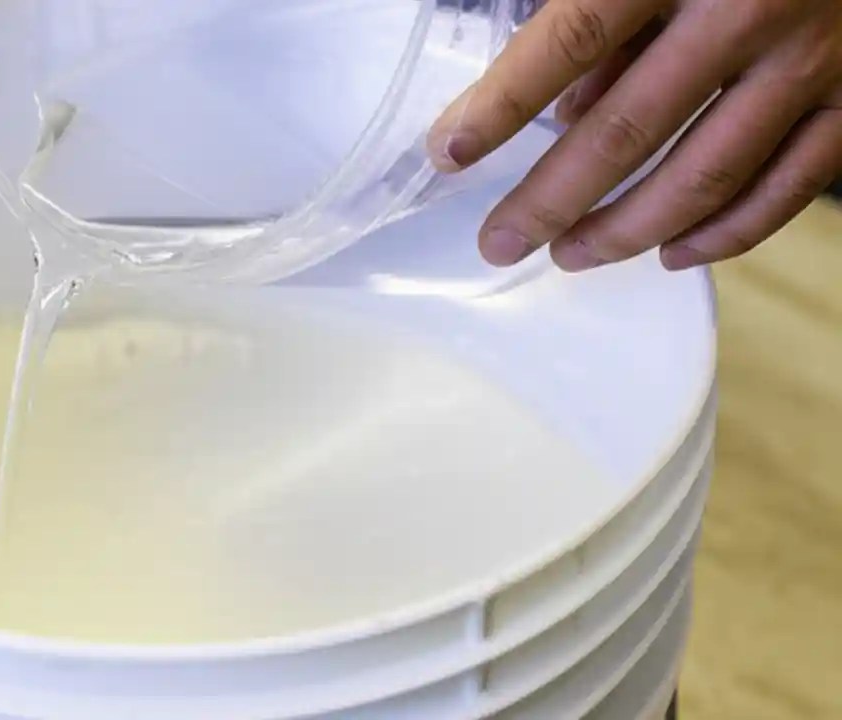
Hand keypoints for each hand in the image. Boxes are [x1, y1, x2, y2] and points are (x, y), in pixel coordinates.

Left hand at [427, 0, 841, 271]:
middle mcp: (750, 10)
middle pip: (626, 131)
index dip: (501, 105)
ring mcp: (813, 60)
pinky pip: (786, 188)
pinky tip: (670, 253)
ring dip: (624, 231)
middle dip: (548, 199)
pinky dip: (724, 234)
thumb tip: (564, 106)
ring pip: (703, 177)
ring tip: (566, 255)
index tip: (448, 153)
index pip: (570, 40)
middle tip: (499, 241)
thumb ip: (600, 8)